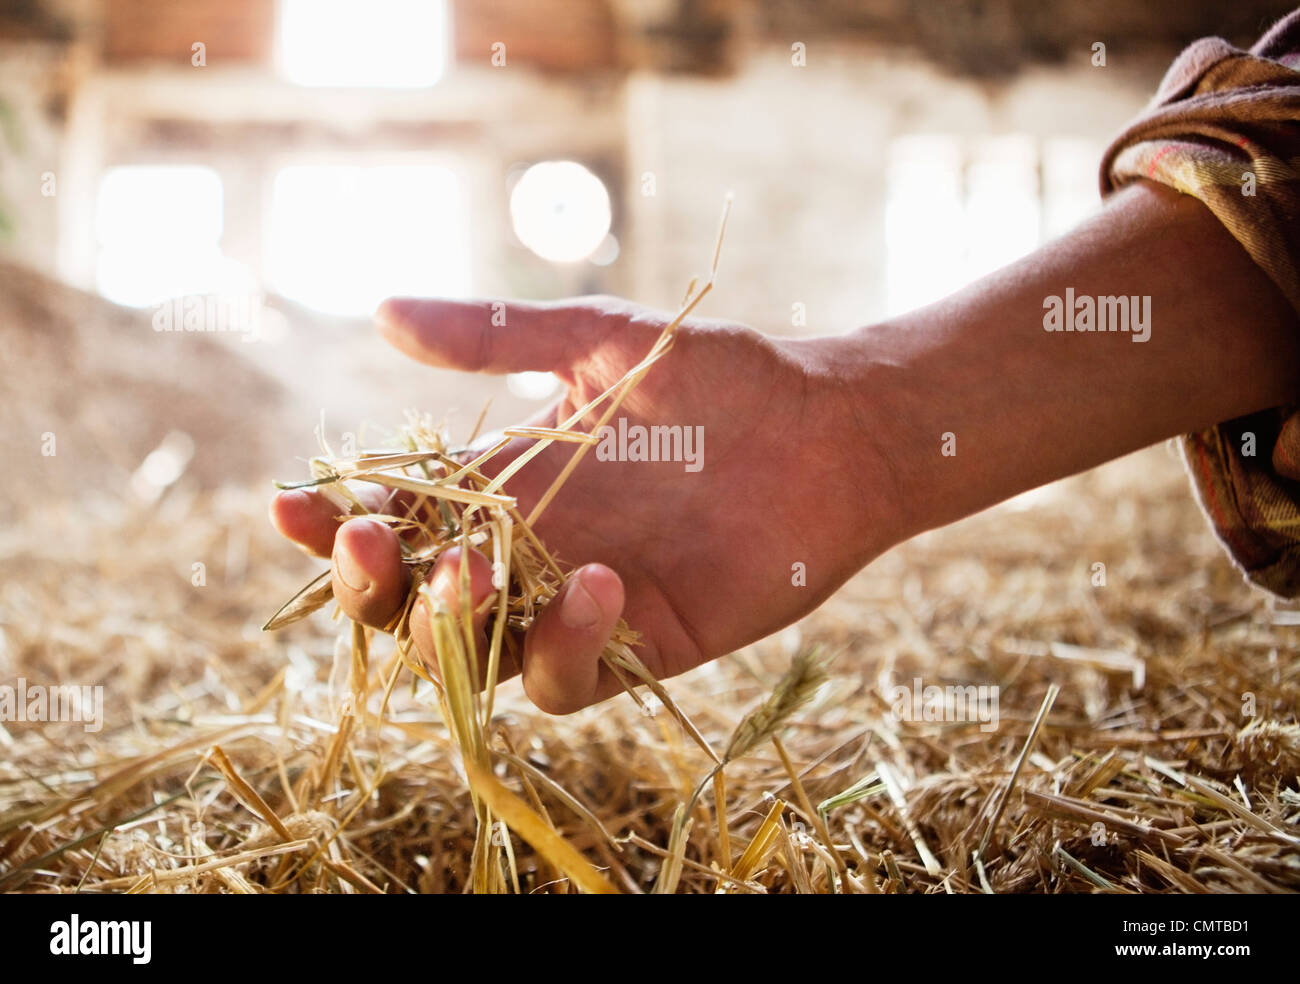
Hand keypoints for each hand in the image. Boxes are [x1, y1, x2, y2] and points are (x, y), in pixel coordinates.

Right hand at [270, 295, 895, 712]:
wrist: (825, 431)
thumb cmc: (717, 378)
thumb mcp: (598, 340)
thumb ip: (497, 335)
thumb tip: (382, 309)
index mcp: (497, 489)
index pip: (389, 523)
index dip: (330, 523)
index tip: (286, 499)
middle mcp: (521, 558)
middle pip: (405, 606)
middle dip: (370, 586)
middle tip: (375, 544)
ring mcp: (571, 609)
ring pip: (470, 659)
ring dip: (449, 627)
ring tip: (469, 572)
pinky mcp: (637, 649)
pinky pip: (570, 678)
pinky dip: (566, 644)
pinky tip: (599, 583)